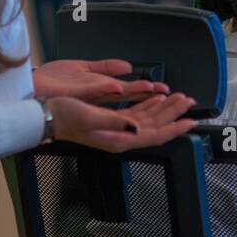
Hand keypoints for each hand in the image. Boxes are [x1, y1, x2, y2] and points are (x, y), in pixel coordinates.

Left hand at [33, 59, 169, 104]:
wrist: (26, 86)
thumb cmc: (50, 80)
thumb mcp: (83, 69)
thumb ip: (106, 67)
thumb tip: (128, 66)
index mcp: (98, 90)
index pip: (129, 92)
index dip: (147, 92)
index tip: (163, 90)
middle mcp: (94, 96)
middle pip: (126, 96)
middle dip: (147, 95)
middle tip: (165, 94)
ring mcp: (84, 96)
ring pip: (113, 95)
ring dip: (132, 93)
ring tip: (149, 90)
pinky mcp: (71, 93)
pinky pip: (91, 91)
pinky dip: (105, 88)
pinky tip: (117, 86)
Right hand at [46, 94, 197, 152]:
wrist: (46, 116)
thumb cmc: (64, 117)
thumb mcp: (90, 118)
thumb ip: (116, 122)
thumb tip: (138, 126)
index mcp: (119, 139)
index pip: (155, 135)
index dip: (175, 128)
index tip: (190, 121)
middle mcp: (122, 135)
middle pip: (156, 126)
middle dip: (174, 113)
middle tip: (189, 101)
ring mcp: (118, 128)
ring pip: (150, 120)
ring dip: (165, 108)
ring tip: (179, 98)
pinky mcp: (113, 120)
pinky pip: (138, 114)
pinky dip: (150, 106)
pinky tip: (156, 99)